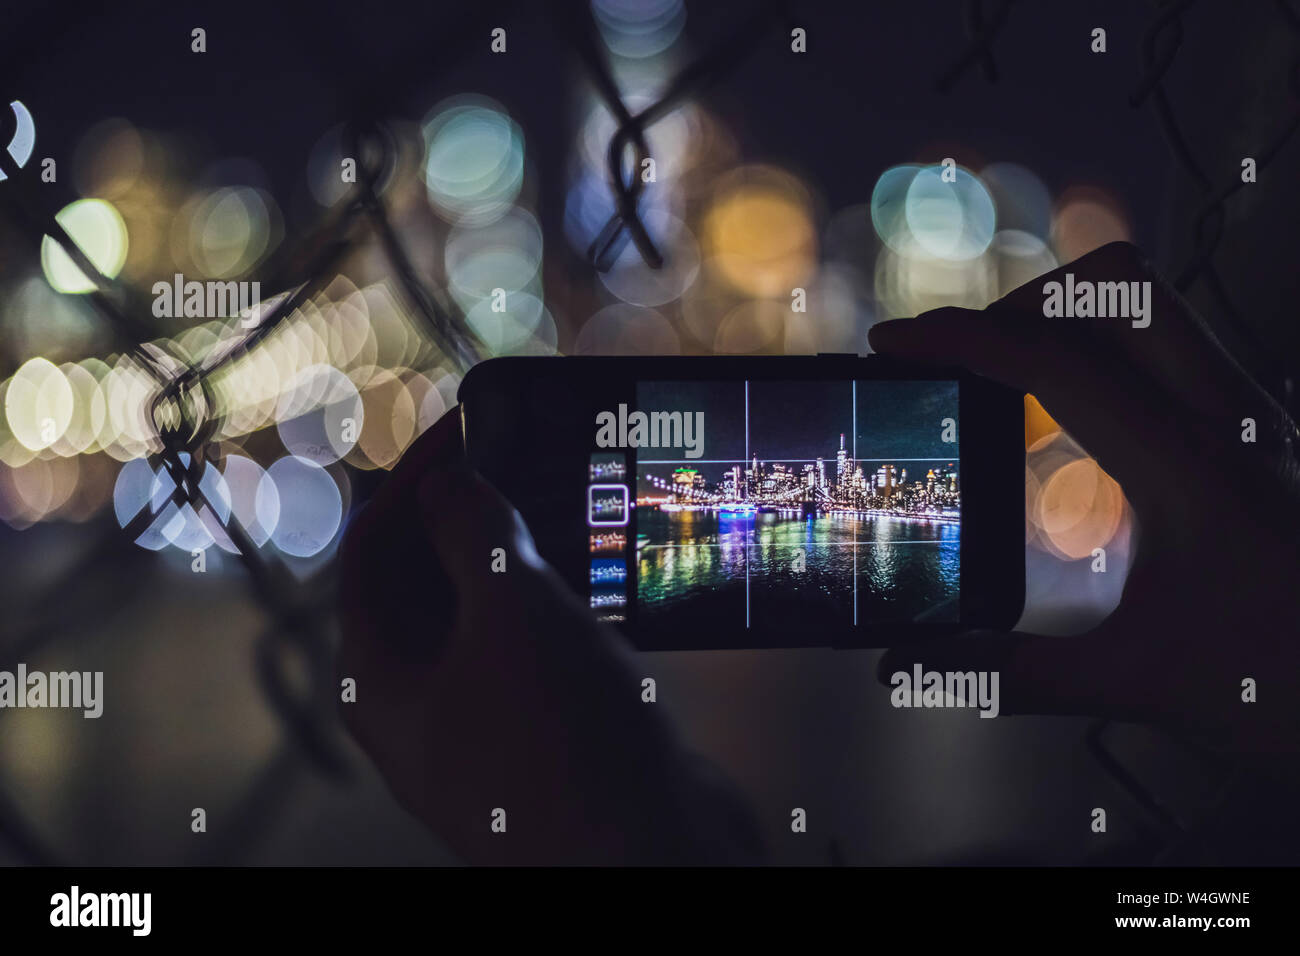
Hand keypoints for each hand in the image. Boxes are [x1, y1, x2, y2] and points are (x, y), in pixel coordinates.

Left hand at [337, 411, 762, 863]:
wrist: (653, 855)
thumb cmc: (564, 738)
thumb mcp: (511, 609)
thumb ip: (472, 533)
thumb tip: (448, 486)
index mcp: (381, 679)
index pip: (371, 552)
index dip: (412, 481)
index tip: (460, 429)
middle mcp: (421, 708)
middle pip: (423, 583)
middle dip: (465, 516)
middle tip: (515, 459)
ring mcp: (484, 728)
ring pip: (486, 619)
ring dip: (517, 559)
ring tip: (561, 504)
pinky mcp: (544, 741)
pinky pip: (534, 654)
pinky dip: (554, 607)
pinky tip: (594, 575)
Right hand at [870, 241, 1299, 755]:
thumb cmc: (1279, 690)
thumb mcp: (1133, 685)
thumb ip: (1010, 674)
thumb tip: (907, 669)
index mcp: (1188, 469)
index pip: (1057, 361)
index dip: (962, 338)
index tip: (896, 341)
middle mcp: (1225, 421)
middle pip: (1117, 285)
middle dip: (1024, 300)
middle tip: (965, 356)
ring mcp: (1245, 420)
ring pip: (1151, 306)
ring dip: (1066, 317)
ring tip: (1000, 374)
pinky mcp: (1250, 435)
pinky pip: (1169, 350)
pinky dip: (1101, 349)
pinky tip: (1065, 413)